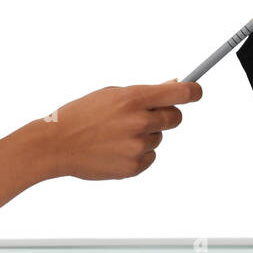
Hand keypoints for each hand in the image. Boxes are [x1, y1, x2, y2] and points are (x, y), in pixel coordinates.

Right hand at [43, 79, 202, 180]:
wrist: (55, 144)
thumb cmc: (82, 114)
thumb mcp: (111, 95)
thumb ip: (144, 93)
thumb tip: (175, 86)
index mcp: (133, 98)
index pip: (180, 93)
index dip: (194, 91)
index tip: (197, 91)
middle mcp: (139, 122)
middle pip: (175, 117)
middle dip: (167, 115)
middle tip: (147, 116)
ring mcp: (137, 146)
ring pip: (158, 138)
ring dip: (145, 135)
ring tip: (116, 135)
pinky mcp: (133, 167)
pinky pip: (150, 157)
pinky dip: (138, 153)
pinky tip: (115, 149)